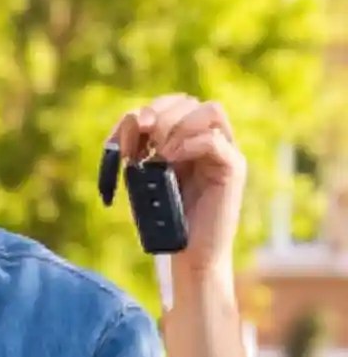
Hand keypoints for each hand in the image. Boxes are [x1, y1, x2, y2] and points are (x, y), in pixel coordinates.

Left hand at [109, 94, 246, 280]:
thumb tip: (132, 118)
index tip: (123, 137)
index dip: (146, 111)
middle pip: (188, 101)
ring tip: (158, 154)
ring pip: (209, 110)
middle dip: (157, 116)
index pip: (172, 103)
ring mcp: (224, 153)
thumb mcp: (140, 177)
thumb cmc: (163, 218)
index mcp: (187, 139)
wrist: (187, 255)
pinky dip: (186, 145)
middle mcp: (209, 141)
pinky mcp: (233, 169)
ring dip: (176, 126)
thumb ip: (137, 147)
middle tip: (140, 144)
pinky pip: (213, 140)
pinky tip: (168, 162)